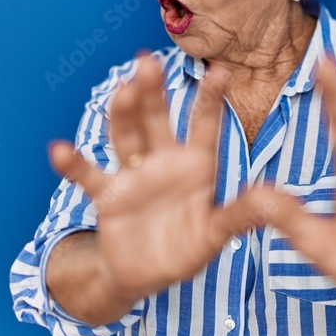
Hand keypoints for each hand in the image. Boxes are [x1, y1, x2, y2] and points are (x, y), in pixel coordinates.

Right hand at [48, 55, 276, 300]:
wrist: (146, 273)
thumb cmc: (187, 247)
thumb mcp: (216, 233)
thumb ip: (241, 215)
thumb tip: (276, 200)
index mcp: (196, 164)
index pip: (204, 125)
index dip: (211, 99)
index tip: (220, 70)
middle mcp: (163, 160)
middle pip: (157, 120)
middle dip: (153, 92)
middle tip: (149, 61)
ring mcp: (133, 175)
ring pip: (126, 137)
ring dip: (122, 114)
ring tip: (120, 89)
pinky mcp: (108, 196)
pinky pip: (89, 176)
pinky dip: (74, 164)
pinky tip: (59, 149)